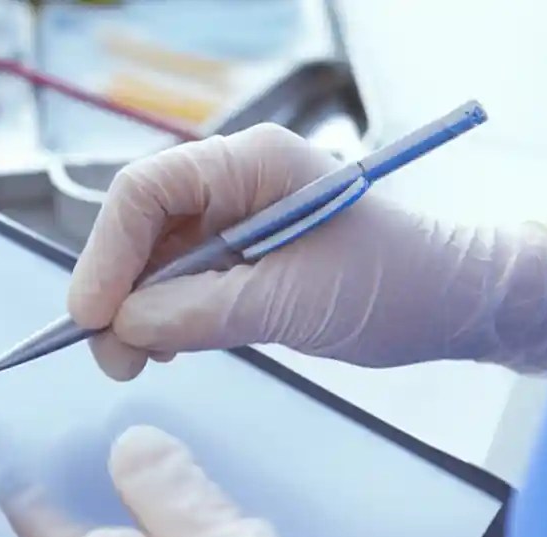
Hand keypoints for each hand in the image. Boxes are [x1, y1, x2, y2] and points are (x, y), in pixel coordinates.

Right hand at [68, 123, 546, 379]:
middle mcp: (236, 182)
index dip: (106, 252)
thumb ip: (200, 313)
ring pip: (156, 259)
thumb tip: (124, 326)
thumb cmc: (394, 285)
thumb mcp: (291, 303)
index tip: (92, 315)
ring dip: (137, 311)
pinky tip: (166, 349)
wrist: (453, 303)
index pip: (146, 191)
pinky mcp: (245, 257)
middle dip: (118, 291)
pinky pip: (183, 282)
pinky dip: (165, 317)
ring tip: (138, 362)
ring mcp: (238, 219)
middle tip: (112, 357)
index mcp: (251, 163)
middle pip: (142, 227)